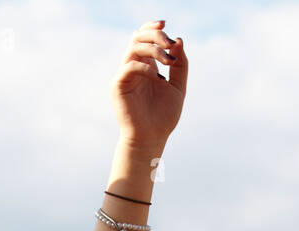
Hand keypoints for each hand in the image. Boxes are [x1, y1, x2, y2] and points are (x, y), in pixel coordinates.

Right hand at [113, 20, 186, 149]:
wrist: (152, 138)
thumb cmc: (163, 116)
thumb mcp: (178, 87)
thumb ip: (180, 65)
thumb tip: (178, 40)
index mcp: (146, 66)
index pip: (144, 37)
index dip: (152, 26)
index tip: (165, 24)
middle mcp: (134, 67)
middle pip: (137, 37)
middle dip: (155, 34)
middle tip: (169, 42)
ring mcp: (124, 76)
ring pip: (133, 48)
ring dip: (153, 49)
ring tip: (169, 60)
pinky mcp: (118, 86)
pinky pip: (129, 67)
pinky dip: (144, 66)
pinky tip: (157, 76)